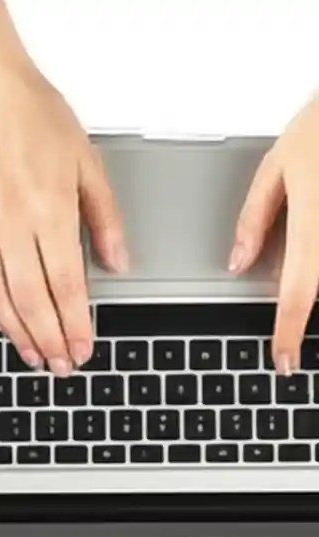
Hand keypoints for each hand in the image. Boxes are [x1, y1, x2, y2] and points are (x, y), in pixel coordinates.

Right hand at [0, 68, 128, 376]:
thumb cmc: (39, 120)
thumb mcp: (89, 164)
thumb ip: (104, 219)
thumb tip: (117, 262)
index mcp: (49, 212)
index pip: (64, 284)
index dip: (75, 323)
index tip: (83, 347)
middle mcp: (12, 227)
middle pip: (31, 300)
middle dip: (48, 338)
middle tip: (60, 366)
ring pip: (0, 295)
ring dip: (18, 331)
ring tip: (33, 355)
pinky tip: (4, 321)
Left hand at [230, 96, 318, 374]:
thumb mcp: (276, 166)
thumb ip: (254, 219)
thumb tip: (236, 263)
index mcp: (314, 220)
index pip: (297, 290)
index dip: (287, 331)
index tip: (282, 360)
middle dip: (310, 309)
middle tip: (296, 319)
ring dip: (317, 282)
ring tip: (301, 280)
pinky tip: (310, 239)